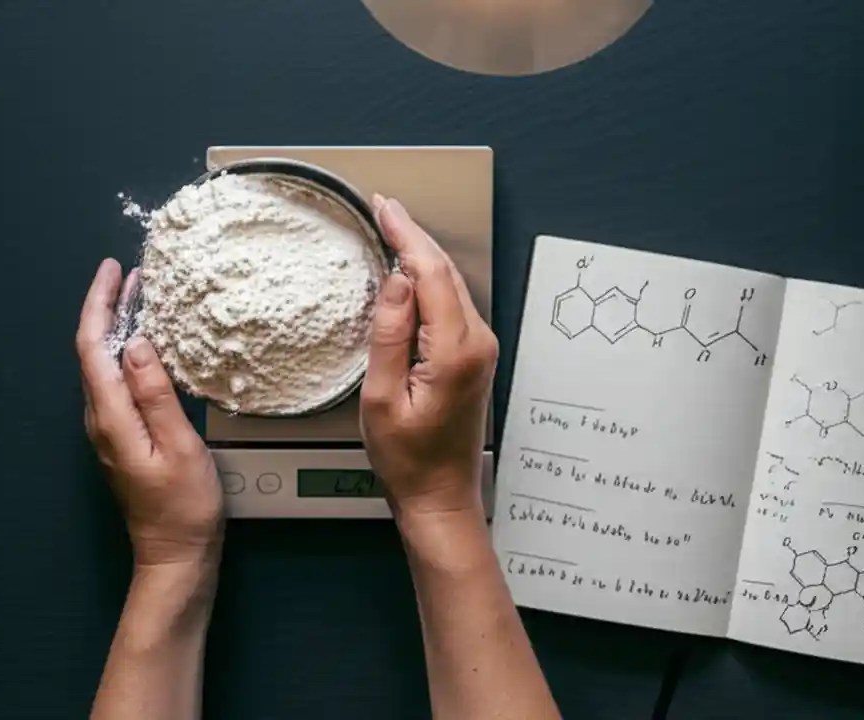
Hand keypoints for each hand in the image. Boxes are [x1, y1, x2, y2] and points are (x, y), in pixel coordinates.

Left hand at [76, 259, 223, 567]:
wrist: (175, 555)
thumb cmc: (184, 507)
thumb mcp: (179, 447)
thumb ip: (156, 394)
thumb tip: (138, 343)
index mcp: (111, 418)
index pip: (93, 347)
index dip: (100, 304)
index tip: (114, 270)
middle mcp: (101, 420)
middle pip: (93, 351)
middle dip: (107, 307)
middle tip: (130, 274)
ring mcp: (108, 430)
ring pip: (103, 365)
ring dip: (117, 327)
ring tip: (139, 298)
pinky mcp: (122, 436)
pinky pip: (116, 381)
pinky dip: (127, 352)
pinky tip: (146, 343)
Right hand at [360, 195, 497, 518]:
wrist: (441, 496)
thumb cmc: (408, 459)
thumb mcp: (381, 399)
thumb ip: (388, 336)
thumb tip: (395, 281)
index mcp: (455, 351)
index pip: (432, 274)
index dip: (407, 235)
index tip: (383, 207)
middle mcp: (478, 344)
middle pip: (446, 273)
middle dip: (414, 237)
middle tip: (383, 208)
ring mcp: (482, 349)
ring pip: (452, 286)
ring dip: (422, 256)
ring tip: (391, 230)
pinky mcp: (476, 357)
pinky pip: (453, 306)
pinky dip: (430, 282)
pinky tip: (409, 273)